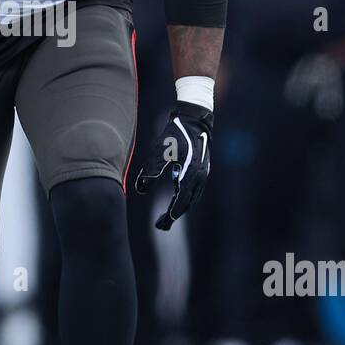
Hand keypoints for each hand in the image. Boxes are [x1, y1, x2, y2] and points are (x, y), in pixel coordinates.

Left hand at [134, 101, 211, 230]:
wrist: (193, 119)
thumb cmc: (174, 134)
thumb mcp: (158, 152)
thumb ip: (150, 171)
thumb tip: (140, 190)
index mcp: (190, 174)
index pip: (181, 201)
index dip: (171, 215)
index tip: (162, 225)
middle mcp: (200, 177)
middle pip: (187, 203)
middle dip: (174, 215)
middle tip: (161, 225)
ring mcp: (203, 173)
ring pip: (192, 197)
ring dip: (180, 208)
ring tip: (167, 216)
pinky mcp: (203, 169)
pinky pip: (195, 190)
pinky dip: (186, 198)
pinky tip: (176, 198)